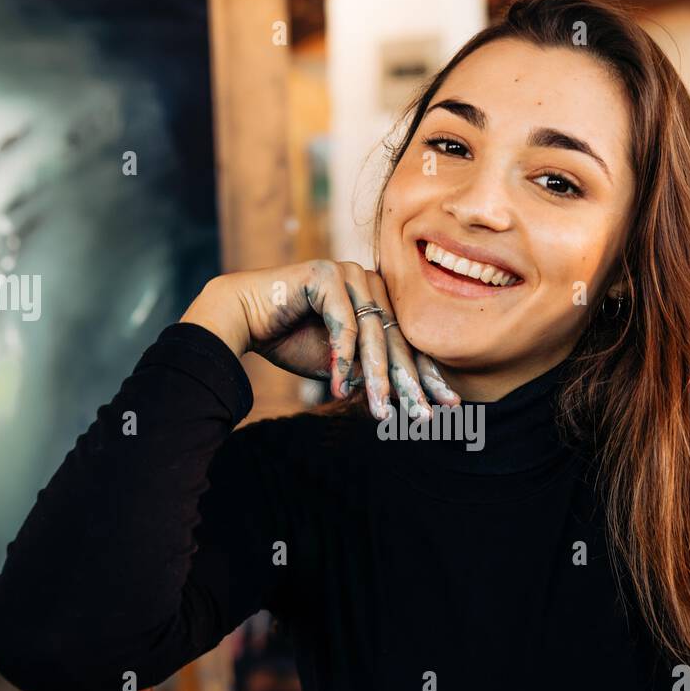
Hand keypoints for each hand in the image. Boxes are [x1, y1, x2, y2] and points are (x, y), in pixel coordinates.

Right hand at [181, 259, 459, 419]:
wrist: (242, 317)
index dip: (426, 376)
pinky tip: (339, 390)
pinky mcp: (326, 275)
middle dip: (408, 383)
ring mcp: (349, 274)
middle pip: (396, 339)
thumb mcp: (340, 366)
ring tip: (381, 413)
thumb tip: (404, 400)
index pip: (408, 341)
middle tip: (423, 416)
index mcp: (379, 298)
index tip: (447, 406)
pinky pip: (343, 324)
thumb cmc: (290, 339)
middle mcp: (370, 281)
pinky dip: (342, 359)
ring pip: (373, 334)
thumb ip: (370, 374)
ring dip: (376, 378)